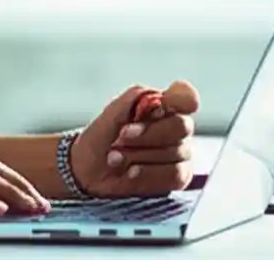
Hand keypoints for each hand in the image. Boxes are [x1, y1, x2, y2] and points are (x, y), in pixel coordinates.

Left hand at [69, 80, 199, 197]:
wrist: (87, 171)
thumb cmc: (100, 139)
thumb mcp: (110, 115)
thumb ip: (134, 100)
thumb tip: (158, 96)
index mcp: (161, 106)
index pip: (186, 97)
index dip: (183, 99)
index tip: (164, 103)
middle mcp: (175, 127)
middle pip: (181, 126)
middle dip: (148, 133)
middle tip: (121, 136)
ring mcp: (180, 153)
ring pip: (176, 152)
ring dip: (140, 155)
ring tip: (114, 158)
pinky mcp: (178, 177)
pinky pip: (175, 174)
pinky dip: (149, 172)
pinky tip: (131, 172)